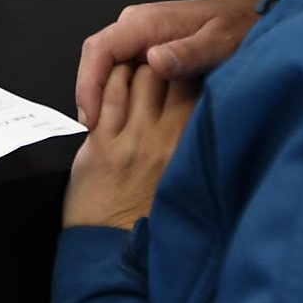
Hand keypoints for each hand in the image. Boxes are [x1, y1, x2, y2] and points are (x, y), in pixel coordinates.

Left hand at [64, 64, 199, 229]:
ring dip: (135, 65)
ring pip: (140, 76)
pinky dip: (110, 77)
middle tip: (156, 56)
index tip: (184, 60)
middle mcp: (167, 140)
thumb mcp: (183, 174)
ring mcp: (133, 140)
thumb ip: (192, 139)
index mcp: (190, 147)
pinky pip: (109, 93)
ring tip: (134, 63)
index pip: (200, 89)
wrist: (111, 247)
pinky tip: (112, 75)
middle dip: (163, 60)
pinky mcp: (102, 143)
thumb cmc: (149, 210)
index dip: (191, 67)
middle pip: (170, 75)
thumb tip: (199, 105)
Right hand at [74, 0, 263, 127]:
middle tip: (92, 131)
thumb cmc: (237, 26)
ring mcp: (139, 36)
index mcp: (145, 22)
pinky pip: (120, 69)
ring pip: (105, 65)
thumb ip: (188, 53)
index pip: (99, 49)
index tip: (91, 118)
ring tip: (103, 129)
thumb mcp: (219, 42)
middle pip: (96, 58)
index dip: (89, 85)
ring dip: (99, 95)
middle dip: (89, 94)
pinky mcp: (146, 47)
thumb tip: (153, 62)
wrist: (249, 14)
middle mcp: (135, 25)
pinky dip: (114, 93)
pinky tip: (122, 117)